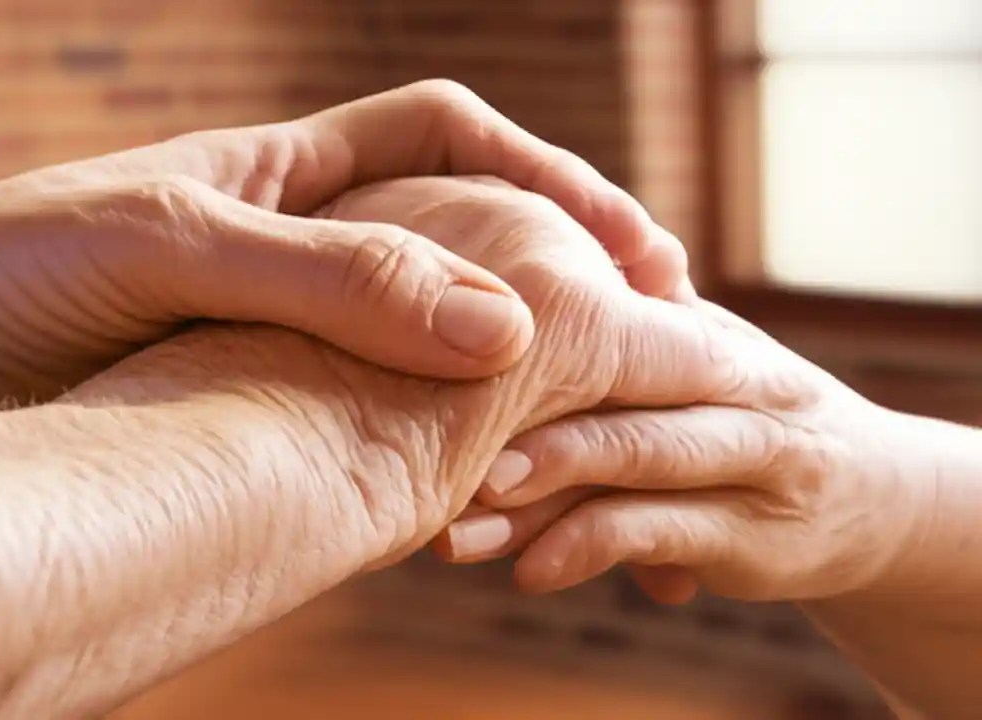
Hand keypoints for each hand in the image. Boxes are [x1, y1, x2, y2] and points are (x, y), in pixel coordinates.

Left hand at [0, 78, 691, 380]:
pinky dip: (414, 447)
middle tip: (648, 355)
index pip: (447, 133)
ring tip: (578, 437)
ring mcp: (253, 333)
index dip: (554, 175)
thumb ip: (329, 279)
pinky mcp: (217, 412)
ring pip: (408, 343)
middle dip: (555, 280)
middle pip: (450, 236)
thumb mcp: (161, 250)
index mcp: (266, 172)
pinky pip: (347, 422)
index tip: (638, 253)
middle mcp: (273, 246)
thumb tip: (511, 327)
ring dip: (496, 382)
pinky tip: (455, 492)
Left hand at [441, 299, 955, 603]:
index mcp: (699, 330)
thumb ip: (615, 333)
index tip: (436, 350)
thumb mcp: (694, 360)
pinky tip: (530, 572)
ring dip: (544, 488)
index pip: (611, 317)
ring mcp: (752, 454)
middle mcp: (733, 379)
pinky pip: (661, 532)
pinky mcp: (756, 534)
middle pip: (618, 379)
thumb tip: (502, 294)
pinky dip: (591, 549)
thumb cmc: (745, 416)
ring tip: (458, 524)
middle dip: (522, 409)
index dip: (528, 329)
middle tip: (432, 434)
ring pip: (635, 456)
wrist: (876, 495)